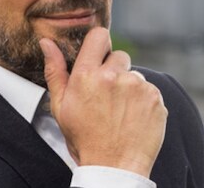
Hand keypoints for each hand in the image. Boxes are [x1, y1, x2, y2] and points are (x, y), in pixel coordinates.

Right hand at [40, 28, 165, 176]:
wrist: (114, 167)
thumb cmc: (84, 139)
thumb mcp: (61, 107)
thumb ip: (55, 71)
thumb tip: (47, 43)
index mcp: (86, 76)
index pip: (99, 36)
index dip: (99, 45)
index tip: (98, 57)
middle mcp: (114, 76)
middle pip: (119, 56)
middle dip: (113, 70)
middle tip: (106, 96)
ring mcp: (137, 86)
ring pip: (134, 75)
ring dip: (129, 87)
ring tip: (119, 112)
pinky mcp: (155, 97)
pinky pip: (149, 89)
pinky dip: (143, 100)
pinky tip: (133, 117)